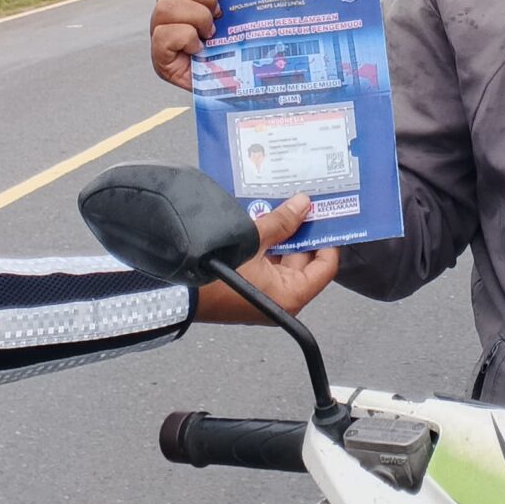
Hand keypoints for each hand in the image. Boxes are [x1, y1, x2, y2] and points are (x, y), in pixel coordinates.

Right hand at [151, 0, 248, 90]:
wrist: (266, 66)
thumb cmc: (251, 29)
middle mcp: (165, 12)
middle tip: (220, 15)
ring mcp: (161, 36)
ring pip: (165, 6)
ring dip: (199, 18)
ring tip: (213, 33)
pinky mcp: (162, 61)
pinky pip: (163, 35)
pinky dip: (189, 38)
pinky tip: (202, 48)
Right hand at [195, 196, 339, 322]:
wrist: (176, 292)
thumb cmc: (215, 272)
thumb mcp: (253, 240)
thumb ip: (281, 221)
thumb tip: (303, 204)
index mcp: (291, 295)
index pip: (325, 267)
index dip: (328, 239)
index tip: (326, 216)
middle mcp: (282, 300)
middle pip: (304, 262)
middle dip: (303, 233)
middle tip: (305, 205)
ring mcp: (264, 296)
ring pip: (283, 262)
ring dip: (283, 237)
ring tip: (283, 208)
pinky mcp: (248, 289)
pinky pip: (266, 265)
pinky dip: (268, 246)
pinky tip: (263, 221)